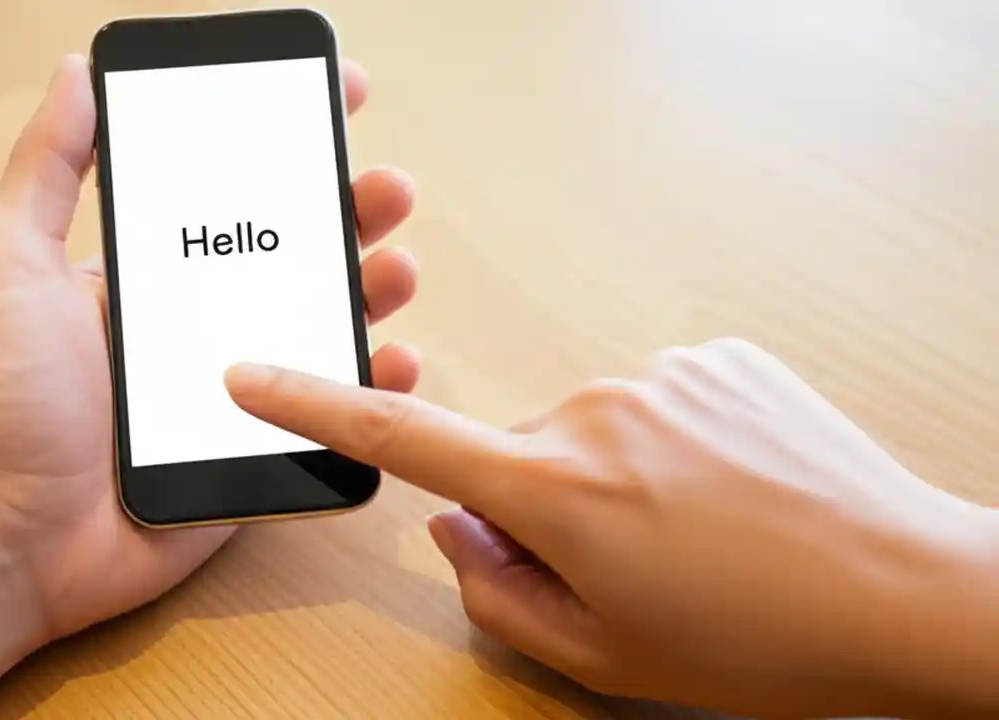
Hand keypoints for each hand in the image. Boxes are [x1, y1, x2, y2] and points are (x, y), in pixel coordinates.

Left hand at [0, 55, 420, 640]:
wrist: (13, 537)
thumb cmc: (4, 400)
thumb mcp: (9, 262)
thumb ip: (45, 169)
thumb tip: (77, 71)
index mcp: (155, 271)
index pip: (234, 192)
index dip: (288, 143)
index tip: (335, 97)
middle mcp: (205, 320)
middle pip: (298, 252)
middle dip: (354, 211)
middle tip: (389, 188)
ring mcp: (241, 386)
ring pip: (327, 325)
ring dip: (376, 288)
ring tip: (398, 267)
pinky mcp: (263, 448)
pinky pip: (334, 411)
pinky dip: (374, 386)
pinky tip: (395, 360)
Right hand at [224, 339, 998, 716]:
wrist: (906, 588)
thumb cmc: (762, 641)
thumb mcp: (603, 656)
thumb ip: (496, 591)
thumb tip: (450, 526)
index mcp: (553, 490)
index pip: (402, 440)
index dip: (315, 404)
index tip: (254, 374)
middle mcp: (594, 410)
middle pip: (516, 452)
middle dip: (544, 504)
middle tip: (627, 562)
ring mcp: (659, 373)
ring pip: (590, 428)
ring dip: (616, 475)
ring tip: (697, 529)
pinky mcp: (715, 355)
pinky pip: (653, 399)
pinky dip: (671, 444)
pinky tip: (729, 490)